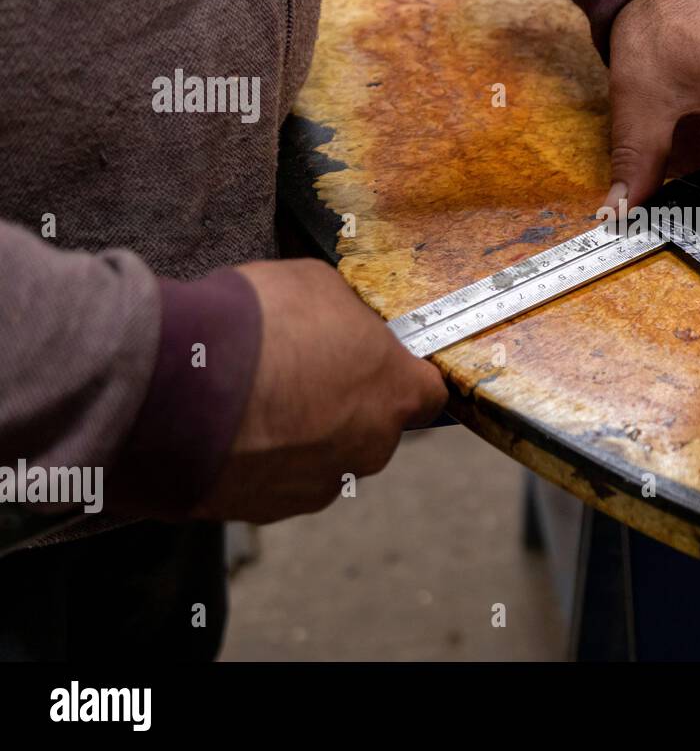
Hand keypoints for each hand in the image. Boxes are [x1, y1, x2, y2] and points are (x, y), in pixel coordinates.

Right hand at [192, 259, 446, 523]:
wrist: (175, 386)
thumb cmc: (257, 326)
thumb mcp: (318, 286)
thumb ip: (345, 316)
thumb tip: (341, 323)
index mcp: (395, 393)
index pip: (427, 392)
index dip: (400, 373)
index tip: (376, 360)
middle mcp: (369, 449)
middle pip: (369, 426)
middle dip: (340, 402)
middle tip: (297, 370)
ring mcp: (317, 485)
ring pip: (319, 457)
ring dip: (296, 433)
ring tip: (251, 397)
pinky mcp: (265, 510)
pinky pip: (271, 479)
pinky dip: (255, 458)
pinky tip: (227, 427)